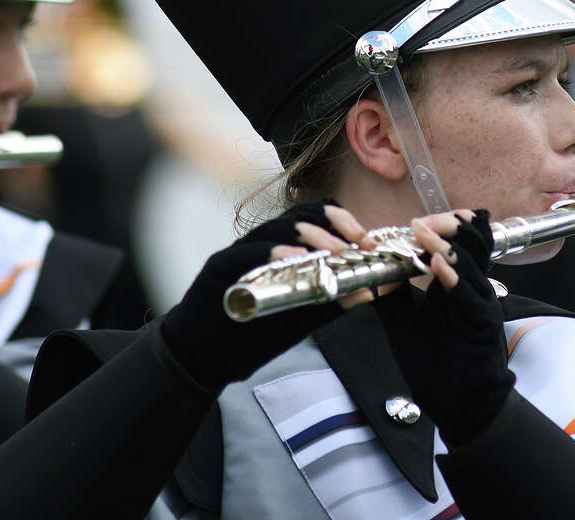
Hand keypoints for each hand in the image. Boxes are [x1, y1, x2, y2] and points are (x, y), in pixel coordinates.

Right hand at [160, 200, 378, 391]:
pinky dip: (272, 251)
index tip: (367, 242)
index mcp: (284, 249)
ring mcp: (240, 252)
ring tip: (331, 253)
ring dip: (307, 236)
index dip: (344, 223)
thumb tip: (368, 291)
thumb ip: (331, 303)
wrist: (206, 360)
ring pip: (275, 228)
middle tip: (355, 246)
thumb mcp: (301, 318)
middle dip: (332, 225)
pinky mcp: (218, 266)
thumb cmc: (252, 333)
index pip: (316, 218)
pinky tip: (293, 260)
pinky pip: (246, 251)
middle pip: (299, 214)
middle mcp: (262, 244)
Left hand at [374, 209, 515, 447]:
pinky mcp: (482, 324)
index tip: (413, 222)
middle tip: (420, 222)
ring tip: (424, 231)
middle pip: (471, 242)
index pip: (457, 242)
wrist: (456, 403)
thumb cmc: (434, 364)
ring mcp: (481, 304)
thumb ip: (391, 295)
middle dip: (446, 226)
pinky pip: (469, 295)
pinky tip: (436, 265)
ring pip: (471, 263)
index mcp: (456, 284)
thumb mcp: (403, 323)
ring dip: (446, 245)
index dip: (439, 226)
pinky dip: (453, 277)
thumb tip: (374, 269)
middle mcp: (472, 288)